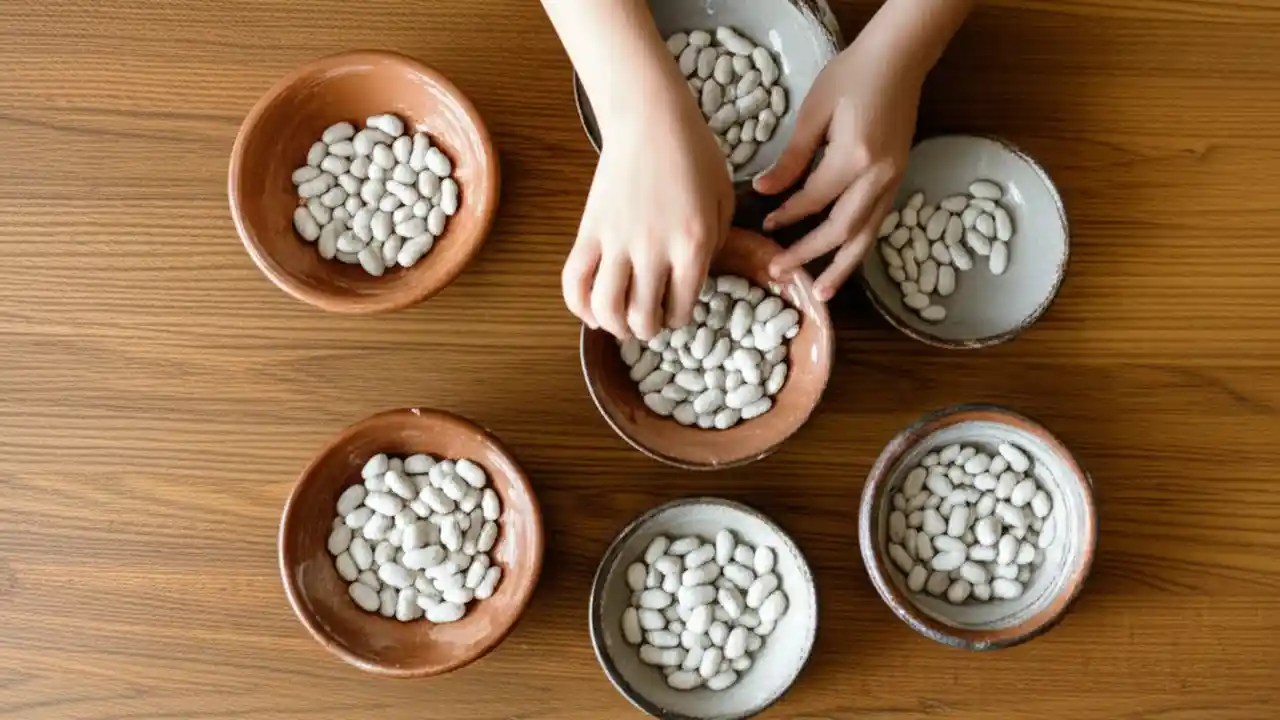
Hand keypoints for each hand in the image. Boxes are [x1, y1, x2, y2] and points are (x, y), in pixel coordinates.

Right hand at [563, 105, 733, 338]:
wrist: (650, 118)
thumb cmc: (694, 154)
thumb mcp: (723, 200)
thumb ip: (715, 244)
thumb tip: (693, 277)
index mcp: (692, 245)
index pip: (681, 308)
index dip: (678, 318)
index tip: (674, 311)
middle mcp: (653, 250)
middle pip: (642, 317)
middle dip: (647, 329)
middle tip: (648, 320)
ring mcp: (617, 242)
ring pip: (606, 308)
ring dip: (613, 325)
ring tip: (620, 321)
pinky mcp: (588, 231)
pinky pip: (574, 280)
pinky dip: (578, 305)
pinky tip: (590, 309)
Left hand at [753, 32, 923, 300]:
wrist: (899, 59)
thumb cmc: (852, 75)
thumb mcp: (814, 112)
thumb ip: (791, 157)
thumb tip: (763, 191)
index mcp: (855, 158)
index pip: (815, 201)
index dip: (788, 216)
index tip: (765, 225)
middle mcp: (879, 177)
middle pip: (842, 230)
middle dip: (810, 256)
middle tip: (781, 274)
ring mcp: (893, 180)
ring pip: (867, 235)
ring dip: (843, 267)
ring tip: (822, 294)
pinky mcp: (898, 179)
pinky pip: (877, 222)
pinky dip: (859, 245)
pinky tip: (844, 259)